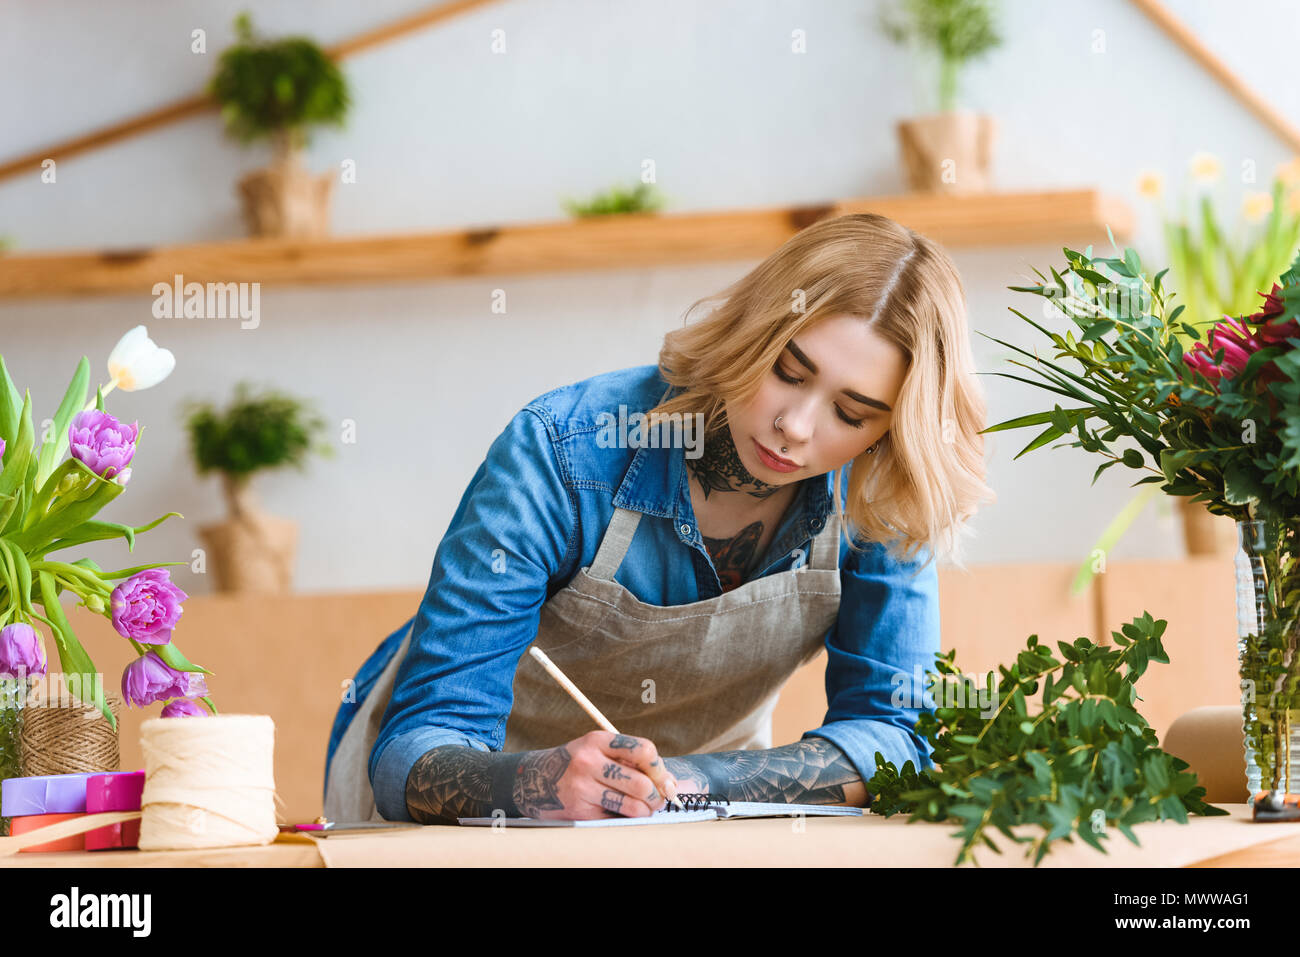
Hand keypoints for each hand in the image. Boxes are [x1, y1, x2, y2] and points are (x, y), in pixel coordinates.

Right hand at [519, 731, 677, 819]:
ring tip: (645, 808)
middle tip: (658, 799)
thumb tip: (671, 784)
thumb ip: (631, 761)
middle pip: (640, 782)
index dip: (660, 768)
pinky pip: (615, 817)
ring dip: (645, 810)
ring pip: (631, 804)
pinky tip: (622, 812)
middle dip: (657, 795)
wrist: (535, 779)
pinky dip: (626, 817)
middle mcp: (589, 761)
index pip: (643, 750)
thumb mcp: (599, 750)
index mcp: (598, 740)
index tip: (665, 779)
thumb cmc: (579, 764)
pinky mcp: (579, 810)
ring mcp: (582, 787)